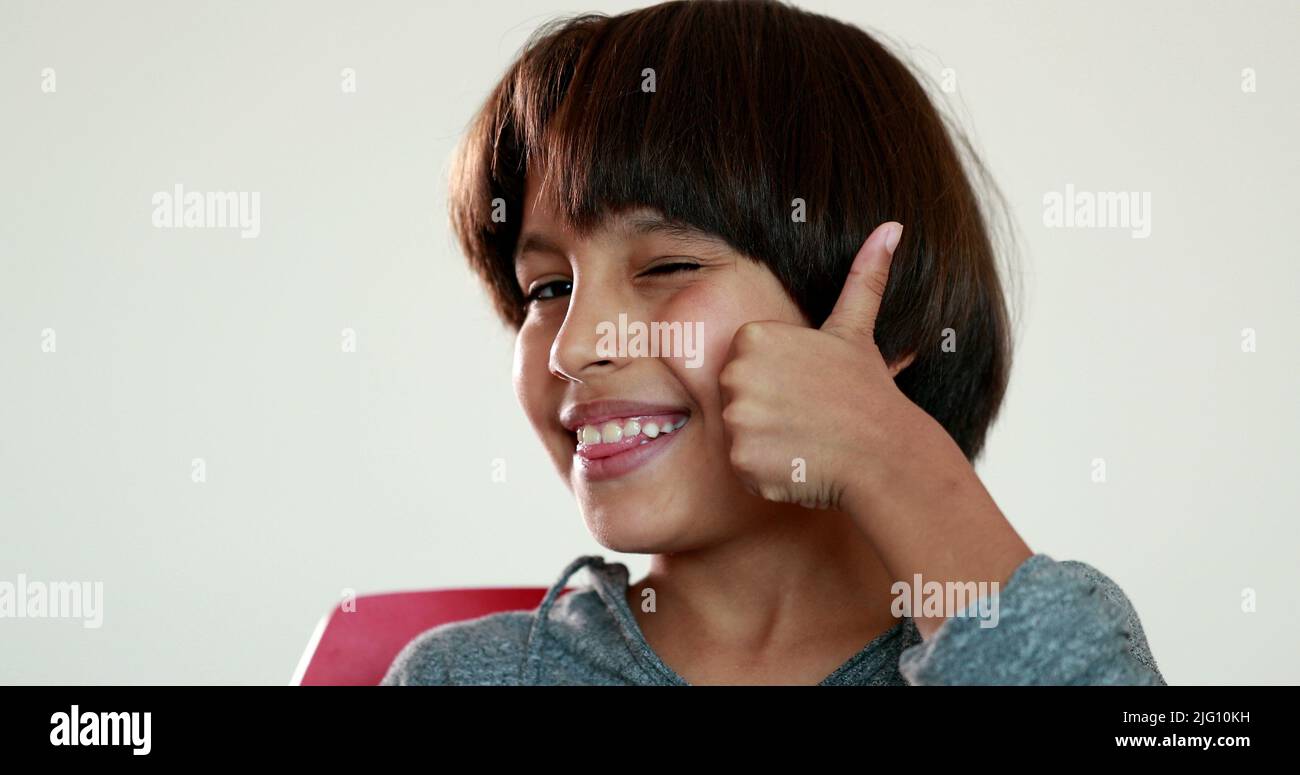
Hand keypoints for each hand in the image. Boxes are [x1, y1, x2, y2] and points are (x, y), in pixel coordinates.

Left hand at [718, 221, 927, 509]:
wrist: (885, 455)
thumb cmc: (868, 394)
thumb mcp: (857, 331)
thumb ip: (863, 278)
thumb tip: (892, 227)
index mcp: (754, 338)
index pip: (744, 364)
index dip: (776, 380)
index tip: (806, 388)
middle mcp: (737, 374)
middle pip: (736, 397)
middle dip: (767, 411)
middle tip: (808, 415)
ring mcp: (737, 420)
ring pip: (739, 433)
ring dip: (768, 442)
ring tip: (806, 438)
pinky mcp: (741, 461)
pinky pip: (743, 468)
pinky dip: (767, 473)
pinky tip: (799, 462)